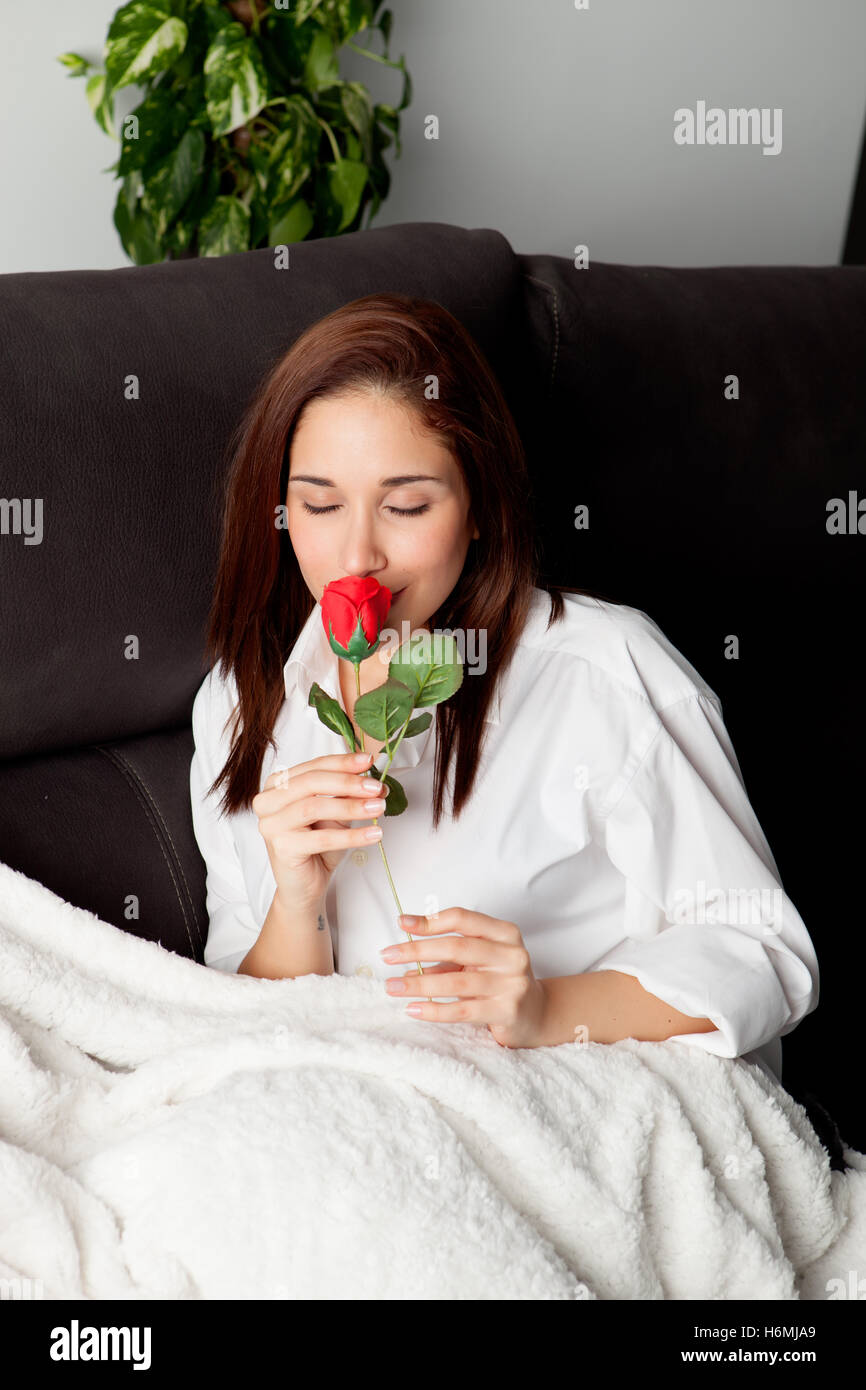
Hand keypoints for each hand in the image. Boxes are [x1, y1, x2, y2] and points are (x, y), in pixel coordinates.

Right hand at [251, 750, 388, 912]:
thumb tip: (374, 782)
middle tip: (376, 787)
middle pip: (311, 782)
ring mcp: (271, 825)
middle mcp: (267, 802)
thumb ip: (346, 794)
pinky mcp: (281, 848)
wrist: (305, 886)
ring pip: (314, 807)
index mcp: (277, 785)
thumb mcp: (335, 813)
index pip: (313, 766)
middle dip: (348, 782)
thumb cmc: (317, 846)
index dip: (342, 762)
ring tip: (378, 808)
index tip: (369, 760)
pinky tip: (373, 834)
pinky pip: (321, 838)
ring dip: (351, 806)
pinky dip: (351, 836)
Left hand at [380, 907, 548, 1048]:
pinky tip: (412, 1009)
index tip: (402, 922)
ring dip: (418, 984)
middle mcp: (511, 955)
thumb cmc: (500, 980)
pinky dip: (433, 1010)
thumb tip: (406, 961)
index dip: (430, 920)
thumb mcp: (479, 961)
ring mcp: (511, 984)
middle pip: (456, 947)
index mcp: (505, 933)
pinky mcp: (506, 1011)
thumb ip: (449, 957)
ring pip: (455, 981)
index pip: (463, 919)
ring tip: (392, 987)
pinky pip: (462, 1011)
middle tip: (387, 955)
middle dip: (416, 950)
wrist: (537, 1014)